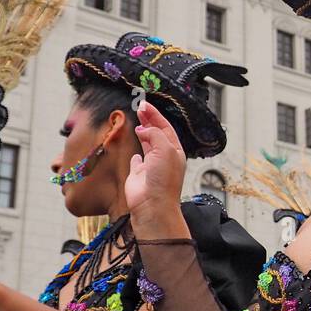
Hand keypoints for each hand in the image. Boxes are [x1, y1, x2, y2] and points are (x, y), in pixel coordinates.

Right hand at [127, 101, 188, 237]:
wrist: (152, 205)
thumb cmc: (163, 180)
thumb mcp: (165, 149)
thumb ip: (155, 134)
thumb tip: (144, 130)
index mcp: (175, 151)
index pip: (166, 127)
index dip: (155, 115)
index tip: (145, 105)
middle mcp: (164, 158)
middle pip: (157, 134)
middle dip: (149, 120)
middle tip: (140, 107)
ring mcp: (151, 166)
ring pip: (147, 144)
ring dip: (143, 132)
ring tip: (138, 120)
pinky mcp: (138, 175)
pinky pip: (137, 161)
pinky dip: (136, 154)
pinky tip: (136, 148)